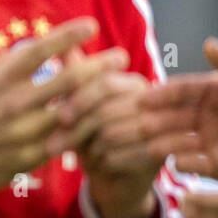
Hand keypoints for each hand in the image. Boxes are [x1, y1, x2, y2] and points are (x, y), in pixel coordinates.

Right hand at [0, 18, 126, 202]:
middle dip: (100, 66)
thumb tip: (25, 50)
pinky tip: (103, 118)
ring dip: (102, 97)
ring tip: (121, 86)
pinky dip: (88, 127)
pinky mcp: (33, 156)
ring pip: (77, 112)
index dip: (68, 36)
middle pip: (68, 79)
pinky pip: (69, 139)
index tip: (90, 25)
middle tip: (121, 56)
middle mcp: (16, 102)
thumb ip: (0, 65)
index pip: (40, 51)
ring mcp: (27, 131)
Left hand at [52, 49, 158, 217]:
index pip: (105, 82)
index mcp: (132, 83)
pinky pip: (122, 156)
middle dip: (78, 127)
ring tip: (75, 152)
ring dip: (88, 145)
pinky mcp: (162, 155)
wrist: (114, 175)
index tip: (59, 117)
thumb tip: (60, 42)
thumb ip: (73, 75)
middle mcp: (153, 102)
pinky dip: (104, 160)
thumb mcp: (77, 104)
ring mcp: (162, 129)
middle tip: (54, 143)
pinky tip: (99, 163)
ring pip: (112, 133)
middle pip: (108, 109)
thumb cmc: (90, 133)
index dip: (80, 100)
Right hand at [137, 37, 217, 217]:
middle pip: (171, 116)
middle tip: (129, 125)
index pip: (180, 90)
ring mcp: (210, 139)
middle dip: (148, 120)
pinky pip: (193, 163)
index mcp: (213, 91)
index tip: (139, 98)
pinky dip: (183, 163)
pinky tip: (175, 162)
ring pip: (176, 140)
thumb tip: (208, 43)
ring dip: (158, 143)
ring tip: (143, 147)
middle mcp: (208, 115)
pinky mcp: (215, 164)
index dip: (160, 94)